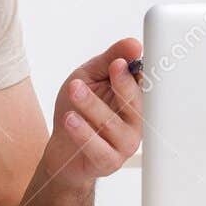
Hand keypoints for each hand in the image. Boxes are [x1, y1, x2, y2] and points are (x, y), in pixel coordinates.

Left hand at [38, 38, 142, 188]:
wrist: (62, 149)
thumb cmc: (77, 109)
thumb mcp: (89, 77)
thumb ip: (109, 60)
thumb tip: (133, 44)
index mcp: (133, 98)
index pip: (143, 83)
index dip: (136, 72)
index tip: (123, 60)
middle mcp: (134, 121)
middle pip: (134, 103)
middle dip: (123, 84)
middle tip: (112, 67)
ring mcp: (124, 143)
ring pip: (113, 124)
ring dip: (93, 106)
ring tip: (75, 91)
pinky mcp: (109, 161)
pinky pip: (99, 148)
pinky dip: (84, 133)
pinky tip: (71, 119)